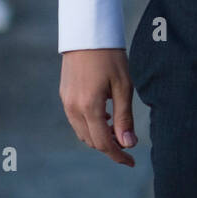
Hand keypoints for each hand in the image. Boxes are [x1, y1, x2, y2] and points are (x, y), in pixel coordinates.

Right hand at [60, 48, 136, 166]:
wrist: (87, 35)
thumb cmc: (111, 57)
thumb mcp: (124, 85)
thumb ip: (124, 117)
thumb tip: (128, 144)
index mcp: (90, 107)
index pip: (103, 143)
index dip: (118, 155)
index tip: (131, 162)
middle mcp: (74, 109)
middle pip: (91, 140)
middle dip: (110, 146)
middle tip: (129, 144)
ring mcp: (66, 103)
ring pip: (82, 133)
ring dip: (99, 137)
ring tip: (118, 131)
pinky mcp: (65, 96)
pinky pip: (77, 121)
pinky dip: (91, 126)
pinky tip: (105, 117)